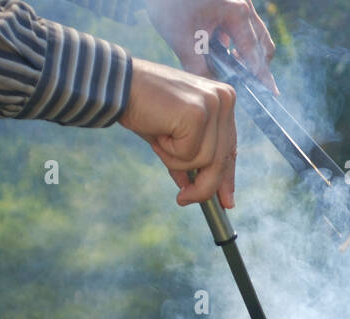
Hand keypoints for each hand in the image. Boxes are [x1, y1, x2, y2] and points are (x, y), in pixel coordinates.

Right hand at [120, 58, 236, 206]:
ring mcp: (213, 105)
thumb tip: (193, 189)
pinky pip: (189, 154)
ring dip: (176, 160)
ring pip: (205, 160)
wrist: (119, 85)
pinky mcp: (197, 114)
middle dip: (204, 185)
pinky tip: (158, 132)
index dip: (227, 178)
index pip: (230, 148)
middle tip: (183, 199)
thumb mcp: (172, 138)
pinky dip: (169, 152)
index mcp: (223, 100)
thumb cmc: (144, 108)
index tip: (226, 202)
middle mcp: (224, 99)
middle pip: (222, 159)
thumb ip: (188, 160)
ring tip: (160, 138)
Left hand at [144, 0, 278, 94]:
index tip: (271, 94)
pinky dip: (240, 42)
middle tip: (253, 86)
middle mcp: (244, 6)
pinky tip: (225, 52)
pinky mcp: (232, 2)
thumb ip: (199, 68)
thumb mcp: (182, 39)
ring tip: (234, 69)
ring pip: (257, 35)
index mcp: (237, 14)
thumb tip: (213, 90)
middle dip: (259, 66)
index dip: (262, 77)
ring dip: (249, 54)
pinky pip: (245, 27)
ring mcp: (240, 2)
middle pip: (263, 44)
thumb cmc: (170, 2)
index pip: (255, 54)